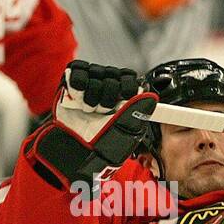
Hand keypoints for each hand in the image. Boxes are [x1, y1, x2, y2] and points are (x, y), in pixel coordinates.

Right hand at [29, 61, 156, 187]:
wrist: (73, 153)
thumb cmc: (101, 149)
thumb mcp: (127, 133)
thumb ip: (139, 112)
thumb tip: (151, 96)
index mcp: (124, 99)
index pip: (130, 77)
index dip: (126, 87)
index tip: (122, 102)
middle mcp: (108, 89)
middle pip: (113, 74)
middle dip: (108, 95)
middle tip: (102, 112)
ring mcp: (90, 85)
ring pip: (96, 72)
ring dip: (92, 93)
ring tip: (89, 110)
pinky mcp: (72, 83)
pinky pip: (78, 70)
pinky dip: (78, 84)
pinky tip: (78, 100)